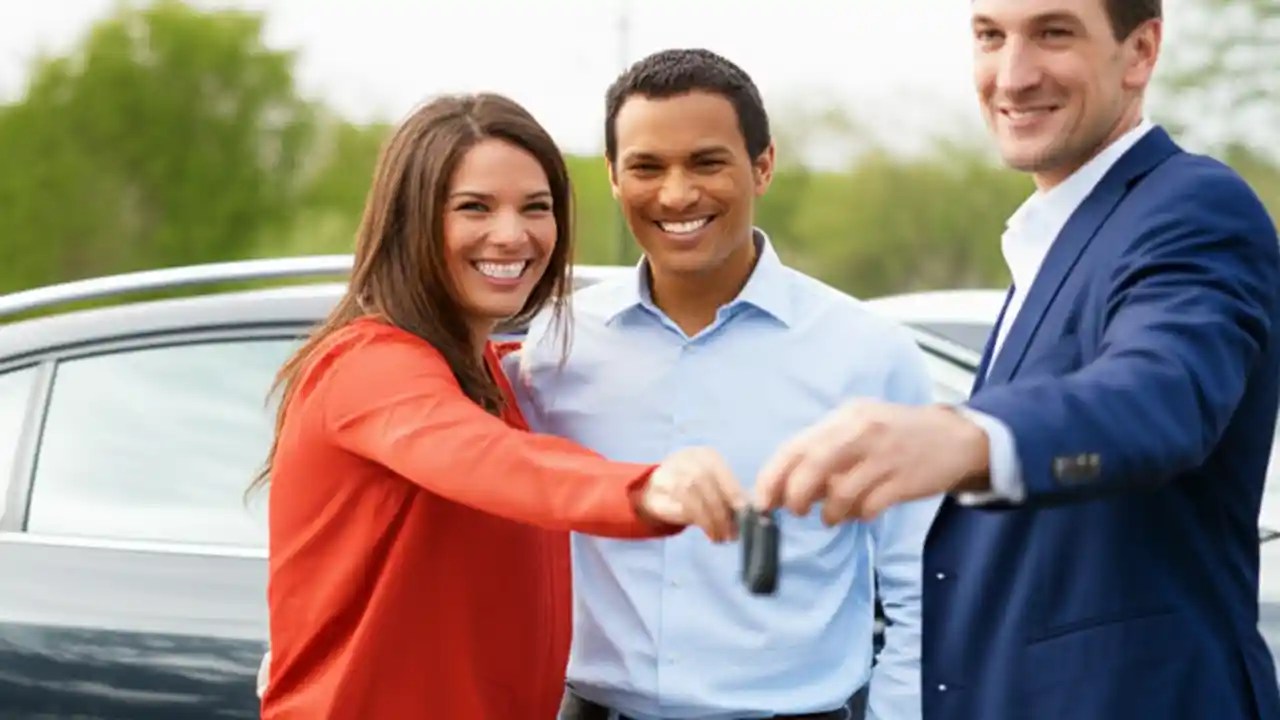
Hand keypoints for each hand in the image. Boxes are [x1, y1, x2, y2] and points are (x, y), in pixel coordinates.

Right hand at [639, 446, 745, 541]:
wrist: (659, 490)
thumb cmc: (696, 492)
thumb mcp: (715, 492)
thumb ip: (729, 499)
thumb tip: (749, 514)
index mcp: (707, 456)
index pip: (722, 472)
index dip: (733, 492)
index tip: (744, 513)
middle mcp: (688, 457)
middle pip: (705, 480)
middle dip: (720, 509)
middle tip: (731, 532)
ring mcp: (671, 467)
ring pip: (690, 489)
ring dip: (708, 517)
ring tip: (719, 535)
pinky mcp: (659, 482)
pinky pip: (678, 500)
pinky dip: (697, 518)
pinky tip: (707, 531)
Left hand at [754, 401, 988, 524]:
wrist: (956, 437)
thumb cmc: (897, 436)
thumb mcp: (859, 428)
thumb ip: (824, 452)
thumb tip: (787, 488)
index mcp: (845, 418)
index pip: (796, 446)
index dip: (773, 476)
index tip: (762, 501)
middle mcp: (863, 431)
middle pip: (812, 466)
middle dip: (795, 495)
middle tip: (794, 511)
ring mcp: (885, 456)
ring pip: (840, 492)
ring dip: (829, 512)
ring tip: (832, 516)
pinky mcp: (905, 481)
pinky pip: (868, 507)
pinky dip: (857, 516)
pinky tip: (860, 513)